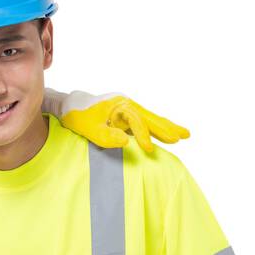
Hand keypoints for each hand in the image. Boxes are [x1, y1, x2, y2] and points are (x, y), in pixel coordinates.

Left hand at [53, 90, 189, 152]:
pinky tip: (167, 134)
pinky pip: (145, 123)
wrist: (69, 106)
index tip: (149, 150)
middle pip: (151, 117)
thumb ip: (106, 136)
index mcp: (119, 104)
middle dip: (166, 128)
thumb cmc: (78, 116)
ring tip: (185, 135)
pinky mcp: (126, 116)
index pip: (136, 122)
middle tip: (183, 137)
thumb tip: (126, 141)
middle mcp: (127, 104)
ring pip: (151, 119)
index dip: (143, 136)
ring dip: (166, 127)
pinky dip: (157, 128)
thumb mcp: (89, 128)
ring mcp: (128, 110)